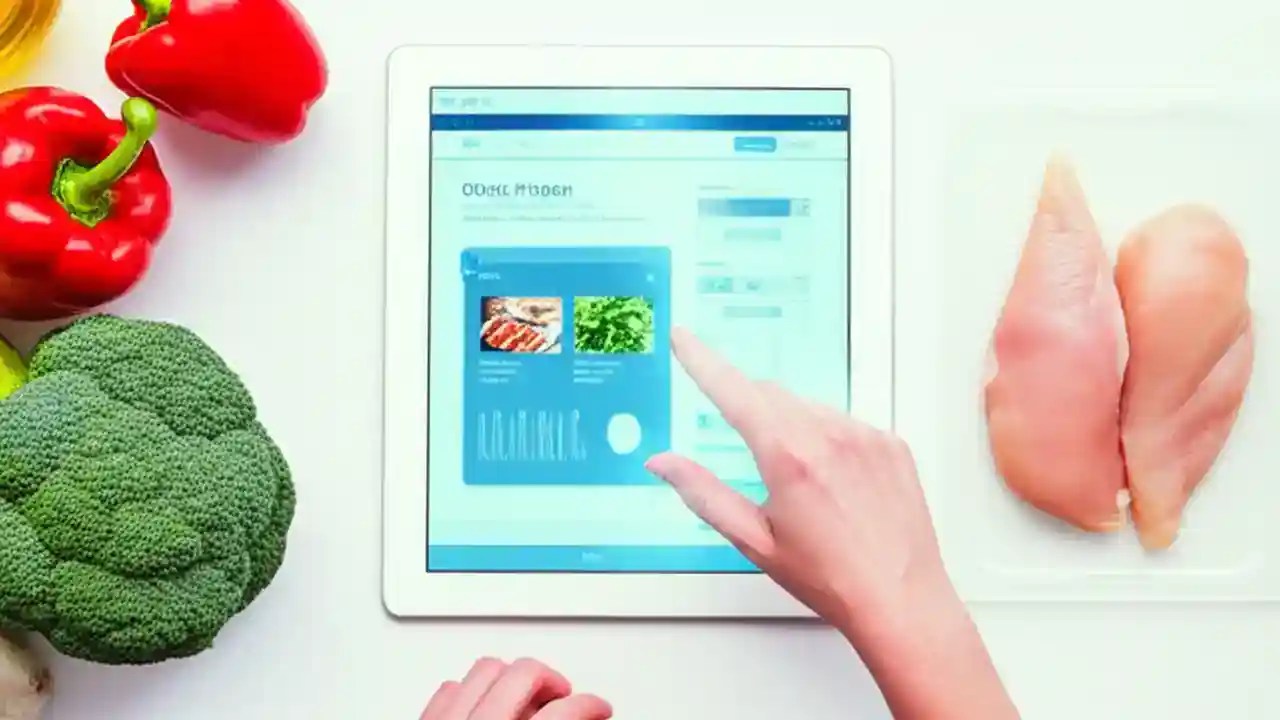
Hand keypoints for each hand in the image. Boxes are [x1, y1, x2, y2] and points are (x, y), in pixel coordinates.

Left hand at [421, 658, 611, 719]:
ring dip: (510, 678)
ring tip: (527, 696)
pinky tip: (484, 705)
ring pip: (484, 669)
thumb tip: (580, 718)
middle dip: (551, 679)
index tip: (598, 709)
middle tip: (565, 698)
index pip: (564, 709)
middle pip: (523, 672)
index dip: (590, 705)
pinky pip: (447, 691)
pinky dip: (470, 692)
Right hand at [647, 328, 1020, 719]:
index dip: (702, 361)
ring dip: (792, 427)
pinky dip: (829, 440)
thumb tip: (664, 463)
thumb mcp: (755, 541)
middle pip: (771, 394)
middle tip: (751, 451)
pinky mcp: (891, 444)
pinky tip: (836, 485)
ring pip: (809, 408)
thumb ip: (703, 494)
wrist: (901, 600)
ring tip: (804, 488)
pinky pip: (846, 424)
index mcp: (789, 457)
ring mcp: (866, 436)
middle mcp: (830, 435)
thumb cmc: (832, 579)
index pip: (733, 391)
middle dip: (749, 407)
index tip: (685, 338)